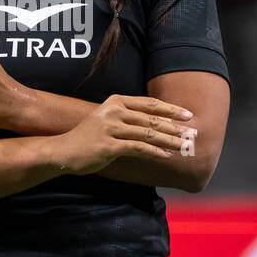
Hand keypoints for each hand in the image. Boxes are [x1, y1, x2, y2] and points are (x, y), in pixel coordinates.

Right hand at [49, 95, 197, 175]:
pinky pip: (138, 148)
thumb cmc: (88, 137)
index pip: (150, 103)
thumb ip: (129, 118)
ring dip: (170, 140)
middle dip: (176, 127)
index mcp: (116, 101)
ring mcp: (111, 128)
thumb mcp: (107, 120)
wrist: (64, 150)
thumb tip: (157, 124)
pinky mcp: (109, 145)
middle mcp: (114, 111)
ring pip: (148, 133)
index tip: (188, 115)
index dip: (171, 109)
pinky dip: (155, 151)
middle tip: (193, 134)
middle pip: (152, 119)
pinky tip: (166, 155)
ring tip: (184, 146)